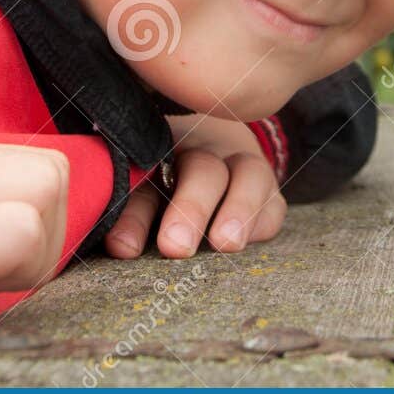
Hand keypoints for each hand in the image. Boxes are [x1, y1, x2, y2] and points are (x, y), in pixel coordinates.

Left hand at [103, 115, 286, 258]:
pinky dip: (262, 222)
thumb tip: (120, 247)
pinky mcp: (269, 193)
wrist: (213, 150)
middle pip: (203, 169)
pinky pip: (273, 204)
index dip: (135, 215)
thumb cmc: (163, 179)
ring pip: (248, 176)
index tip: (123, 248)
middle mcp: (206, 150)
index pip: (149, 176)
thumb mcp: (141, 190)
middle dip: (190, 208)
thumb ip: (131, 213)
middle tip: (176, 247)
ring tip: (226, 243)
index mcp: (163, 146)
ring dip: (238, 210)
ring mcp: (242, 167)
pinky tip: (248, 243)